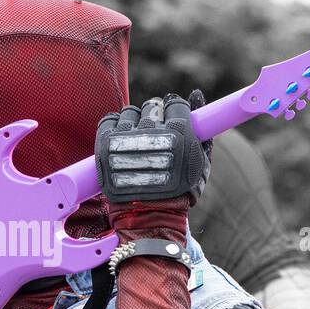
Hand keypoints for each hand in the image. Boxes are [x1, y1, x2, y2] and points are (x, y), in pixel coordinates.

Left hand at [96, 90, 211, 204]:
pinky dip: (114, 126)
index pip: (174, 103)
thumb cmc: (180, 190)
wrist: (149, 214)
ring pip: (130, 113)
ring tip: (138, 140)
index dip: (174, 111)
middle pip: (152, 107)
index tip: (172, 121)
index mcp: (178, 132)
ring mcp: (127, 137)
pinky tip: (122, 139)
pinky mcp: (105, 144)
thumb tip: (196, 94)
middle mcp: (152, 131)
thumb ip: (203, 128)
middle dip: (155, 117)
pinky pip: (108, 120)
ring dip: (135, 122)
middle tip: (155, 134)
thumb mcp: (200, 162)